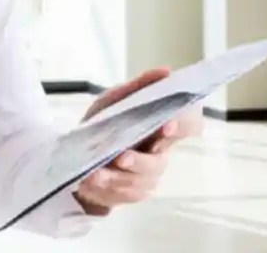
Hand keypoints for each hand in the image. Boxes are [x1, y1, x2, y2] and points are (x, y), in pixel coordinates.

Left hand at [72, 68, 202, 214]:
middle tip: (122, 157)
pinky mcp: (133, 192)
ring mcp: (147, 175)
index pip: (190, 124)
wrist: (77, 153)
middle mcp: (159, 152)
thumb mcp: (114, 100)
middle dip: (140, 161)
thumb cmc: (103, 123)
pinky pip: (125, 194)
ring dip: (117, 177)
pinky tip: (92, 181)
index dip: (183, 125)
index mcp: (160, 126)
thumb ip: (139, 87)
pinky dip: (107, 187)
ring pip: (140, 181)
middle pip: (160, 161)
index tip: (165, 125)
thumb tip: (166, 71)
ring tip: (96, 173)